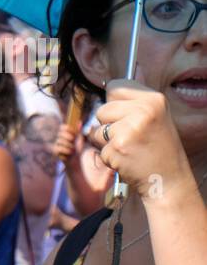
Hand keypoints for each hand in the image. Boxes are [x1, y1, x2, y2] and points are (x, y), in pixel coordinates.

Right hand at [52, 123, 80, 164]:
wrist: (76, 160)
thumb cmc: (78, 149)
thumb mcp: (80, 139)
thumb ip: (78, 131)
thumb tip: (79, 122)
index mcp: (65, 134)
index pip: (62, 127)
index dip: (67, 128)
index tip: (73, 132)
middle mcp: (60, 138)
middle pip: (61, 133)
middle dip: (69, 137)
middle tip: (73, 141)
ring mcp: (56, 144)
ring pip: (60, 141)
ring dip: (69, 146)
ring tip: (72, 150)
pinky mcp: (55, 151)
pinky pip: (58, 148)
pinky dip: (65, 150)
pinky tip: (69, 153)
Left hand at [90, 79, 192, 200]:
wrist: (167, 178)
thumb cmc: (158, 147)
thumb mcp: (155, 116)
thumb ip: (133, 102)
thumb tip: (108, 85)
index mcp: (154, 99)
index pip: (115, 86)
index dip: (113, 101)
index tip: (122, 113)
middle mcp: (143, 111)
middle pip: (102, 108)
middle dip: (107, 124)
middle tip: (127, 135)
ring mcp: (129, 129)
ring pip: (96, 129)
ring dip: (105, 141)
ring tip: (127, 147)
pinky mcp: (117, 148)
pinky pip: (98, 147)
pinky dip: (107, 155)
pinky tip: (125, 159)